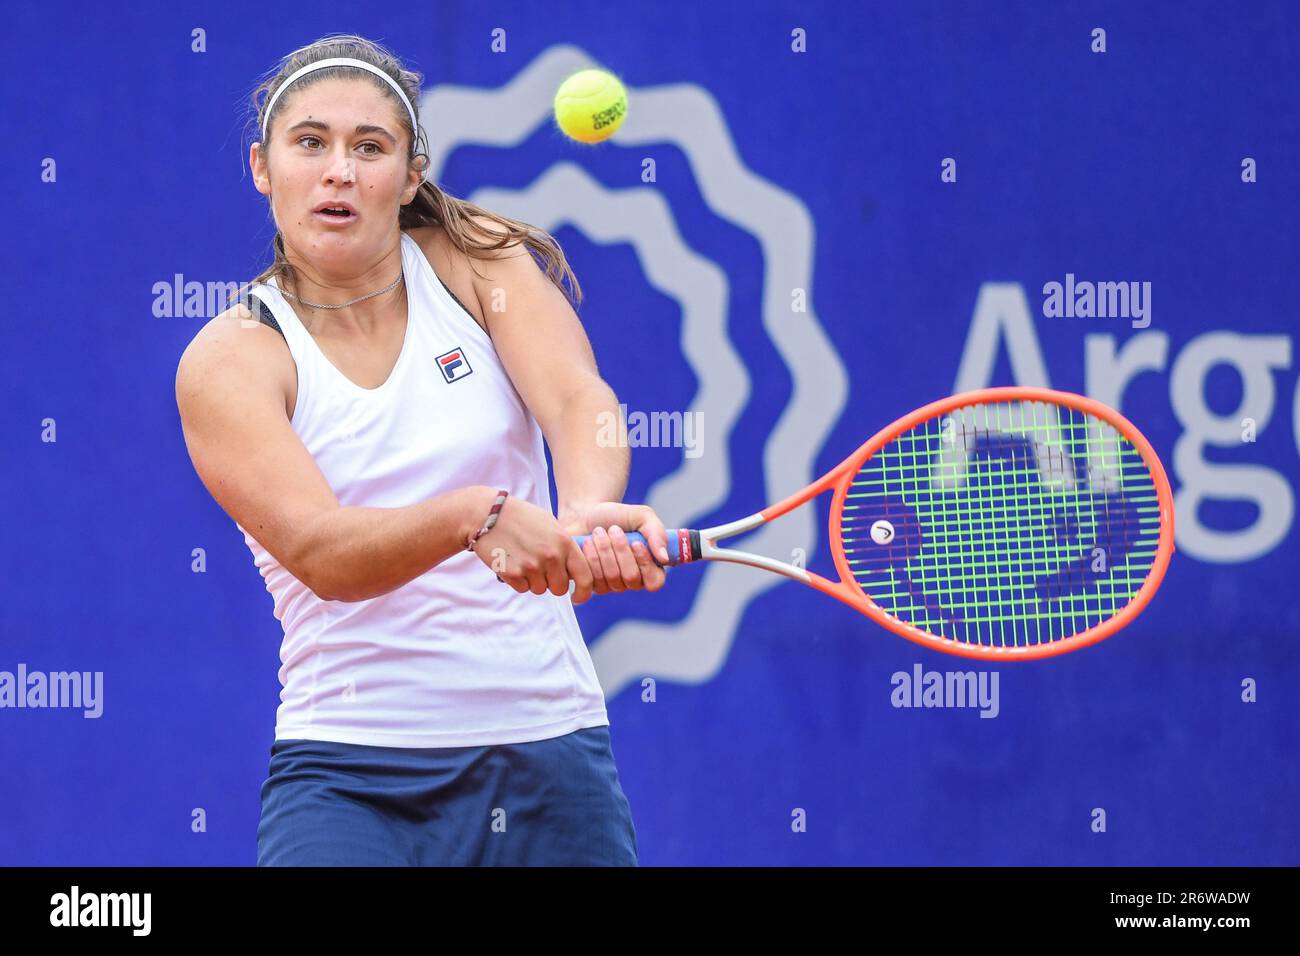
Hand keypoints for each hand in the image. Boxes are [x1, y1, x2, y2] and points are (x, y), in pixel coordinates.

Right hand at [470, 494, 594, 601]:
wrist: (488, 513)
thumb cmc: (522, 518)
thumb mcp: (551, 525)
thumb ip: (566, 547)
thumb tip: (576, 570)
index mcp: (565, 543)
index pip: (585, 577)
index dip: (583, 592)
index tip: (577, 597)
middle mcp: (551, 556)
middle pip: (560, 588)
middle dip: (552, 583)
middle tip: (540, 568)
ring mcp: (532, 566)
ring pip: (540, 589)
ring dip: (533, 580)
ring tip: (523, 558)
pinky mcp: (513, 573)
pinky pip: (522, 588)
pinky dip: (518, 580)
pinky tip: (512, 561)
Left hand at [559, 502, 669, 599]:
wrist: (585, 514)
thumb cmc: (617, 516)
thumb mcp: (642, 516)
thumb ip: (657, 533)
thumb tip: (664, 558)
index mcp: (650, 567)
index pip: (655, 582)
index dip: (645, 564)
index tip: (635, 542)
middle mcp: (633, 580)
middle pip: (631, 578)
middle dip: (621, 550)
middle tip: (613, 529)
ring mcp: (612, 585)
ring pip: (611, 577)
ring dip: (604, 549)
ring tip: (598, 531)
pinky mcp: (592, 584)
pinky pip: (594, 579)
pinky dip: (590, 557)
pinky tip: (588, 543)